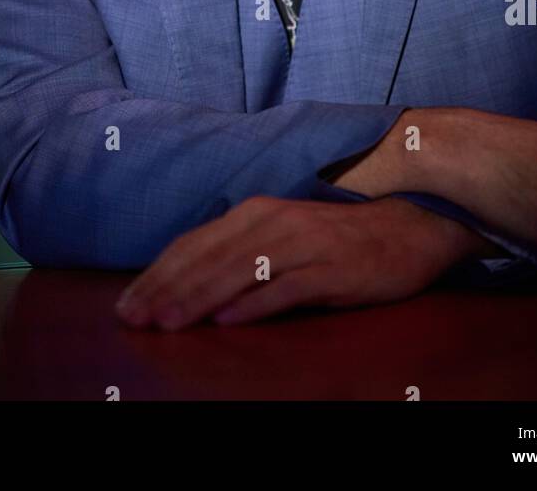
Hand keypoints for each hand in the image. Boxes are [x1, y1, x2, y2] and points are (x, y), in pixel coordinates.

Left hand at [115, 194, 493, 329]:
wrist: (409, 224)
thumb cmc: (341, 237)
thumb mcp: (285, 235)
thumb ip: (243, 253)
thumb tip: (194, 287)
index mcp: (256, 213)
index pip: (193, 243)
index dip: (157, 273)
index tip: (126, 303)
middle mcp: (272, 221)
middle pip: (207, 258)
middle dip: (165, 289)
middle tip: (131, 319)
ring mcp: (302, 243)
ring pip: (238, 271)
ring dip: (198, 297)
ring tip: (166, 323)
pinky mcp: (330, 268)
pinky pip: (285, 287)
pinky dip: (254, 304)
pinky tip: (228, 321)